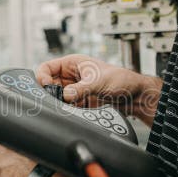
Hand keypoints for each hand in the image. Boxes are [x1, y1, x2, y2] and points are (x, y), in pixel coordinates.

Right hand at [36, 54, 162, 124]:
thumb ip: (80, 89)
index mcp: (72, 63)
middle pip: (48, 84)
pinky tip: (70, 112)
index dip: (42, 76)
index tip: (46, 87)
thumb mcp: (98, 82)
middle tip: (52, 100)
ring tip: (63, 107)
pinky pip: (65, 107)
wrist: (135, 96)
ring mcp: (74, 90)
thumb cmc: (121, 79)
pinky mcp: (78, 103)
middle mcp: (70, 76)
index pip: (46, 67)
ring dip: (57, 103)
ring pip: (56, 97)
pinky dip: (65, 110)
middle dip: (48, 92)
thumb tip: (65, 96)